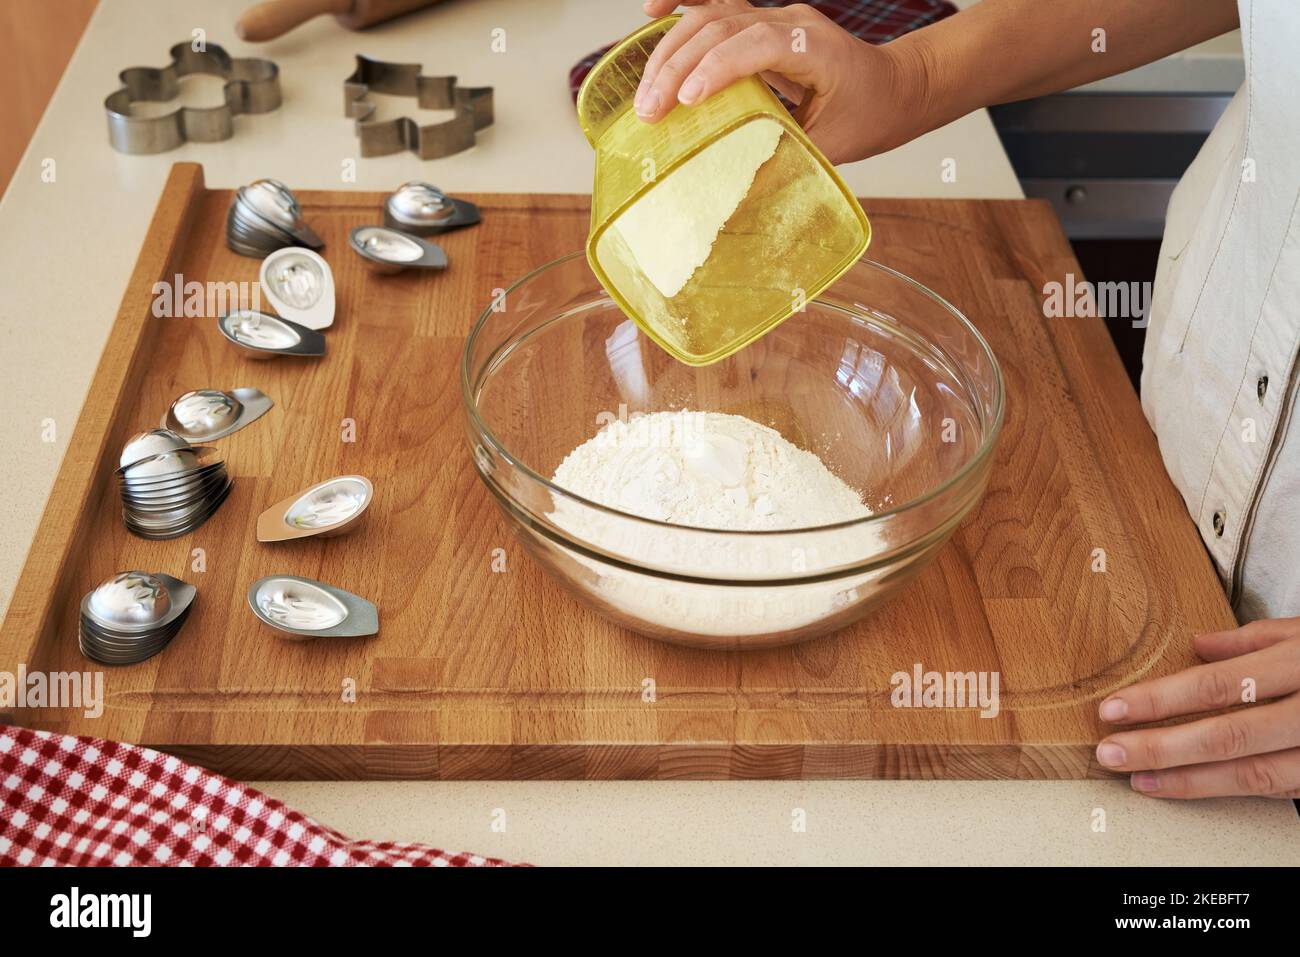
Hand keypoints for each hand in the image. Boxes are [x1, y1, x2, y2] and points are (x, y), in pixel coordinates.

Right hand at [634, 1, 926, 163]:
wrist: (894, 87)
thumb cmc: (868, 116)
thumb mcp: (830, 147)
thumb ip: (785, 158)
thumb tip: (737, 191)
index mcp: (816, 48)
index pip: (759, 43)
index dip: (718, 68)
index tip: (687, 101)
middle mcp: (793, 22)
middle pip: (723, 27)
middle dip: (678, 67)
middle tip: (649, 112)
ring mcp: (775, 16)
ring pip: (711, 16)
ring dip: (671, 52)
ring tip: (646, 96)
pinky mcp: (762, 22)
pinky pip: (716, 4)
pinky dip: (682, 6)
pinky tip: (651, 12)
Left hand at [1095, 617, 1299, 798]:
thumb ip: (1251, 640)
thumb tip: (1198, 644)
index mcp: (1296, 665)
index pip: (1214, 685)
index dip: (1160, 700)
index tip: (1114, 709)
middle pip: (1225, 735)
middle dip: (1161, 747)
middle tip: (1112, 752)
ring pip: (1250, 772)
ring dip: (1188, 780)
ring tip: (1140, 779)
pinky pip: (1274, 789)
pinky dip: (1227, 789)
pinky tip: (1190, 786)